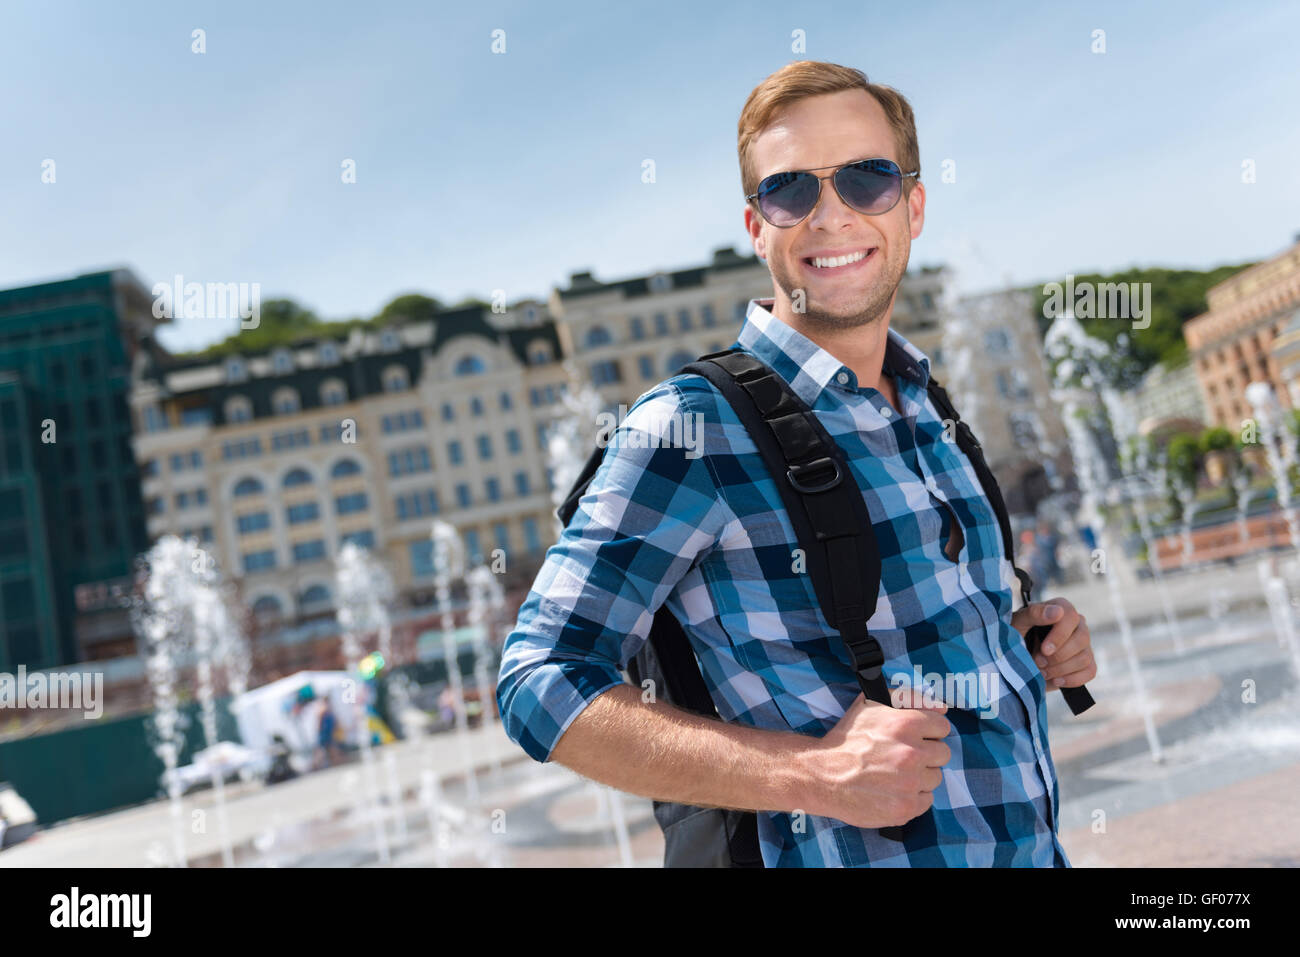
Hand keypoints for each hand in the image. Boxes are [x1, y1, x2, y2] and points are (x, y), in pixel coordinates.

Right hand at [805, 688, 951, 828]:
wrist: (823, 775)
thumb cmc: (847, 738)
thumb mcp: (871, 703)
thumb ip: (909, 698)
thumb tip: (942, 709)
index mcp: (905, 724)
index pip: (943, 727)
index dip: (928, 731)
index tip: (914, 737)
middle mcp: (911, 753)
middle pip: (943, 754)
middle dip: (925, 753)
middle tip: (902, 756)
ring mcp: (910, 782)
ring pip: (935, 777)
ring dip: (919, 776)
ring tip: (894, 774)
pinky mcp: (906, 807)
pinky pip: (926, 799)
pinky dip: (913, 796)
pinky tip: (893, 790)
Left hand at [1011, 597, 1097, 690]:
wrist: (1016, 662)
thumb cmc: (1013, 637)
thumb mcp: (1017, 624)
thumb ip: (1034, 614)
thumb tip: (1057, 611)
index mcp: (1060, 608)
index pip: (1071, 616)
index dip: (1059, 635)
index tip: (1044, 650)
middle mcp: (1076, 624)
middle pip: (1082, 638)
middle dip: (1058, 656)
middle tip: (1038, 662)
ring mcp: (1084, 644)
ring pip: (1084, 657)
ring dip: (1060, 669)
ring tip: (1042, 671)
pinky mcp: (1086, 663)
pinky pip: (1090, 671)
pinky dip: (1072, 679)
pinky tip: (1055, 680)